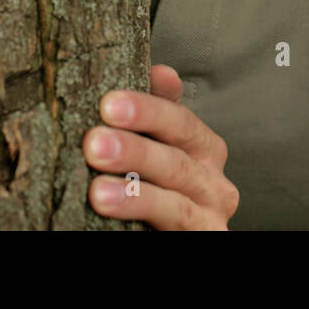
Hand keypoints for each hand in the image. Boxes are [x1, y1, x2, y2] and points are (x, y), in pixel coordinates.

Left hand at [83, 64, 239, 229]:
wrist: (164, 234)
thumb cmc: (159, 193)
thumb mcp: (156, 151)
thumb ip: (156, 115)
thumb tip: (161, 71)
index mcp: (204, 149)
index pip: (180, 120)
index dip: (147, 108)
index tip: (109, 101)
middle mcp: (214, 180)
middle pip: (177, 157)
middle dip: (135, 147)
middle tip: (94, 140)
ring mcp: (211, 213)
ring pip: (175, 197)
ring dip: (134, 190)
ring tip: (97, 188)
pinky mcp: (206, 237)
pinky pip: (176, 221)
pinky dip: (141, 208)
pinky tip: (110, 205)